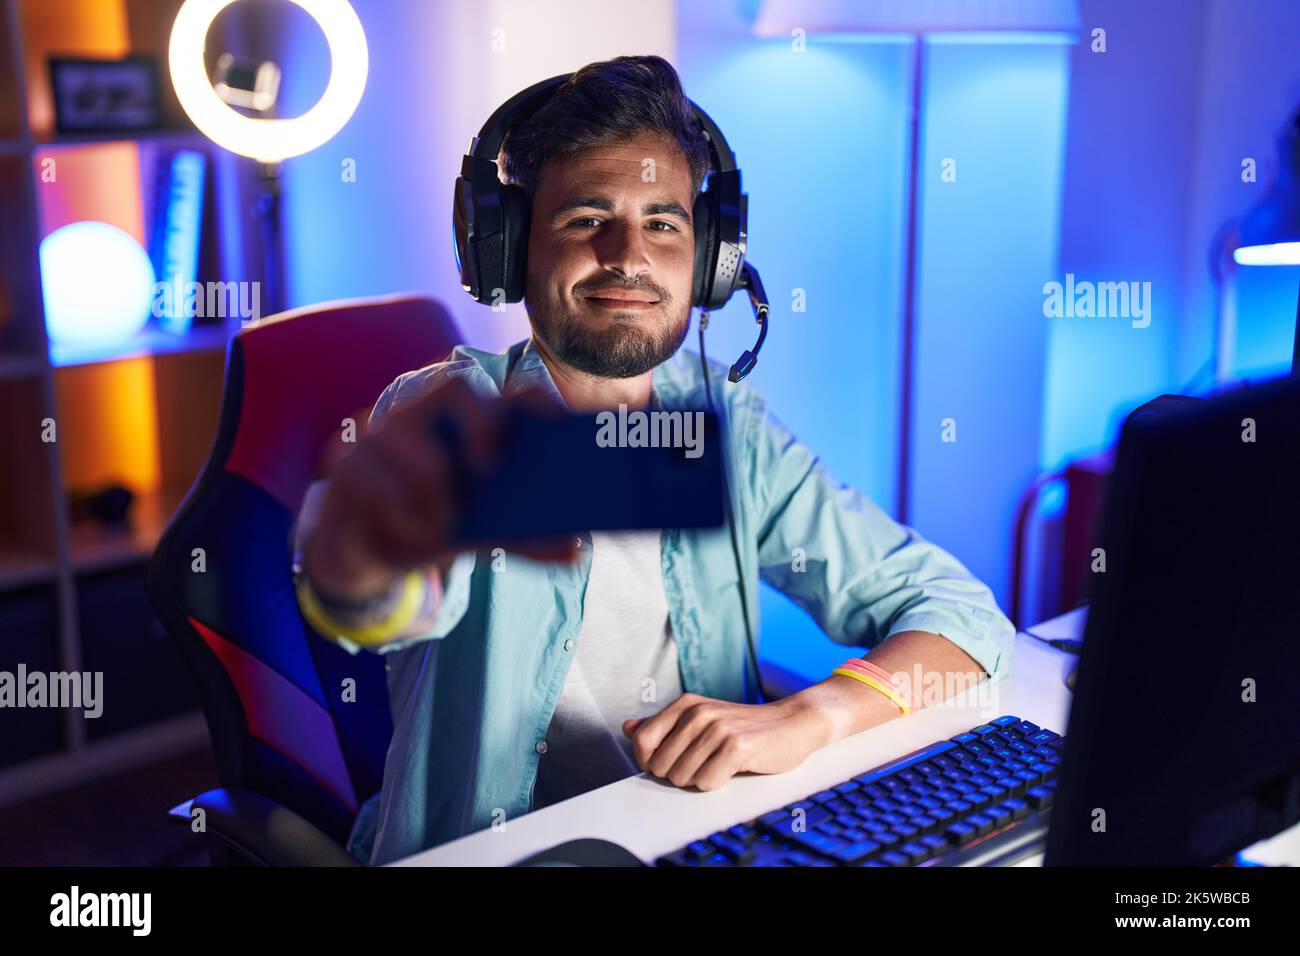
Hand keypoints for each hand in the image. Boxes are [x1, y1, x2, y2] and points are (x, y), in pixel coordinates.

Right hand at [303, 376, 575, 601]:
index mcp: (466, 428)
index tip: (556, 421)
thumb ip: (525, 539)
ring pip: (404, 435)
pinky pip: (371, 477)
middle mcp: (426, 419)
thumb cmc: (432, 525)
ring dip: (428, 480)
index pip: (505, 395)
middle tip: (491, 465)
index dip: (534, 399)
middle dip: (478, 419)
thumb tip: (576, 551)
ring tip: (444, 519)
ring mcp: (383, 437)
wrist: (368, 553)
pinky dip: (397, 510)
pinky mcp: (349, 466)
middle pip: (455, 388)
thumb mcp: (481, 536)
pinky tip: (413, 532)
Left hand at [621, 692, 831, 791]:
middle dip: (678, 774)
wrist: (792, 723)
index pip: (641, 741)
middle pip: (660, 766)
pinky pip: (706, 782)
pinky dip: (716, 783)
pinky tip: (732, 769)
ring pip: (682, 778)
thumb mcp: (701, 719)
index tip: (668, 765)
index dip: (649, 762)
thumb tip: (627, 727)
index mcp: (685, 704)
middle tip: (704, 763)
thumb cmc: (744, 727)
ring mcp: (716, 728)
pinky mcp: (736, 746)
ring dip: (699, 780)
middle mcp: (697, 712)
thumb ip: (663, 724)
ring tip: (719, 765)